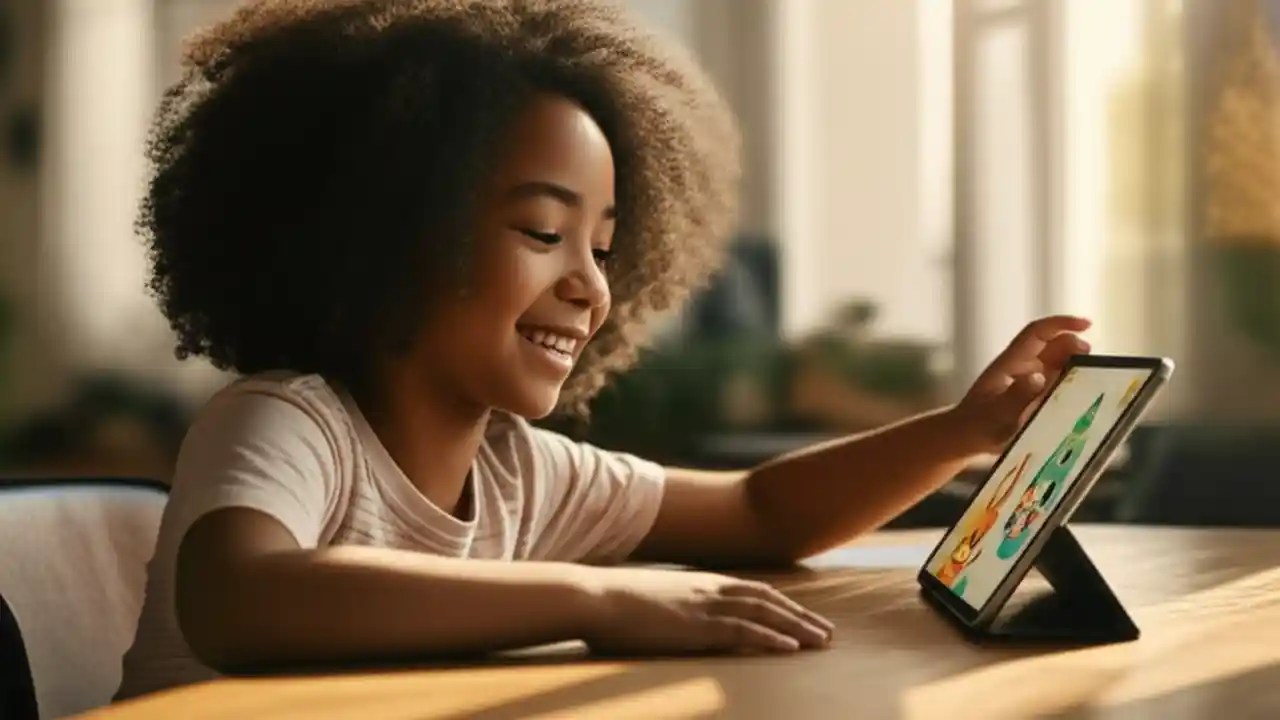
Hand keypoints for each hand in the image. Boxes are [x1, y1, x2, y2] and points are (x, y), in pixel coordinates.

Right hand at [581, 566, 833, 655]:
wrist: (592, 597)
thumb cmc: (609, 604)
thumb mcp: (646, 602)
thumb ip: (666, 608)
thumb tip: (666, 620)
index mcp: (696, 582)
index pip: (749, 589)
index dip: (778, 602)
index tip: (799, 614)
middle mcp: (707, 589)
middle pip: (766, 599)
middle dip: (799, 615)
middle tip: (826, 631)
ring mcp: (704, 606)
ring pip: (764, 614)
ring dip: (797, 627)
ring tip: (822, 642)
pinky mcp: (697, 625)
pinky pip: (744, 632)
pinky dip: (772, 638)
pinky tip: (793, 649)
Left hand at [953, 315, 1091, 452]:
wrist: (966, 440)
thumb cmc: (976, 425)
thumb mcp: (997, 413)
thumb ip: (1017, 396)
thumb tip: (1040, 376)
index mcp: (1012, 362)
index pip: (1037, 332)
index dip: (1061, 323)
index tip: (1087, 325)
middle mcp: (1023, 367)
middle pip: (1054, 345)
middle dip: (1075, 346)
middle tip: (1091, 362)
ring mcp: (1031, 382)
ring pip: (1061, 364)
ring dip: (1078, 367)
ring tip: (1093, 381)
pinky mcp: (1037, 398)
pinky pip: (1061, 384)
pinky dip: (1074, 385)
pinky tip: (1086, 399)